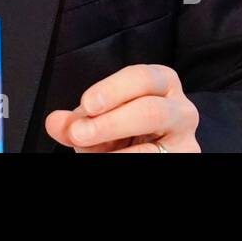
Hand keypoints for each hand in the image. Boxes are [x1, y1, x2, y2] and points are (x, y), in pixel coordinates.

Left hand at [45, 64, 200, 152]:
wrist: (153, 149)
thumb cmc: (127, 127)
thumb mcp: (101, 118)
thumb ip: (77, 119)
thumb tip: (54, 123)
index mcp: (162, 82)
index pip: (141, 78)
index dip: (112, 90)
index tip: (87, 104)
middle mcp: (181, 109)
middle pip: (150, 111)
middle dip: (110, 123)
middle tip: (79, 133)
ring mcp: (186, 141)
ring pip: (152, 148)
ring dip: (116, 153)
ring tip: (91, 152)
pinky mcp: (186, 161)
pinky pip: (154, 162)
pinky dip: (124, 162)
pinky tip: (109, 160)